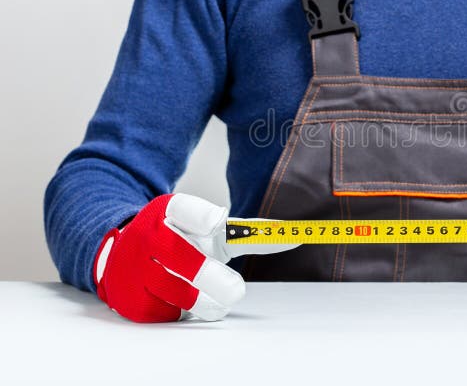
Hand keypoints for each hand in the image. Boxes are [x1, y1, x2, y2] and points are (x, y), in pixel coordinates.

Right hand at [94, 194, 293, 322]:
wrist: (119, 256)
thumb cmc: (177, 239)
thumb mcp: (202, 227)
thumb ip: (242, 231)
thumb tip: (289, 234)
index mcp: (168, 212)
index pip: (185, 209)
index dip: (202, 216)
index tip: (217, 223)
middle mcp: (148, 237)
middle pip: (184, 261)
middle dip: (215, 279)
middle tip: (237, 290)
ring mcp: (137, 270)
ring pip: (183, 295)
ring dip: (210, 302)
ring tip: (220, 299)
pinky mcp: (133, 302)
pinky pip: (171, 314)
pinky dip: (189, 312)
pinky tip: (186, 302)